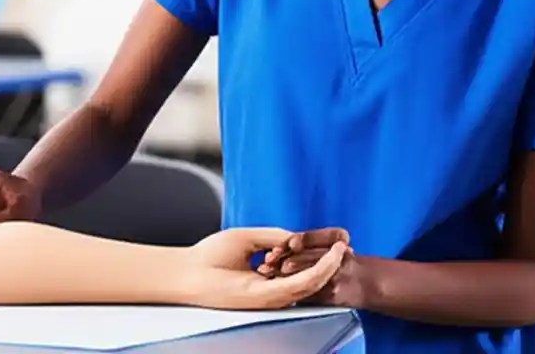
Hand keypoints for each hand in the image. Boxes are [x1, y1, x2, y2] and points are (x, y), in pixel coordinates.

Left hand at [181, 228, 349, 309]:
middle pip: (312, 277)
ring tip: (343, 247)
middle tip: (346, 244)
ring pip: (313, 283)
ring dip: (331, 265)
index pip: (301, 268)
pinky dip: (320, 270)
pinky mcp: (270, 297)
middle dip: (331, 261)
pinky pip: (303, 284)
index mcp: (270, 277)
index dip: (320, 255)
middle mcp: (274, 288)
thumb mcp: (249, 239)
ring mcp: (274, 295)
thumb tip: (297, 237)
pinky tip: (331, 256)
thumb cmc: (211, 256)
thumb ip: (275, 236)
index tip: (334, 240)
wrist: (189, 270)